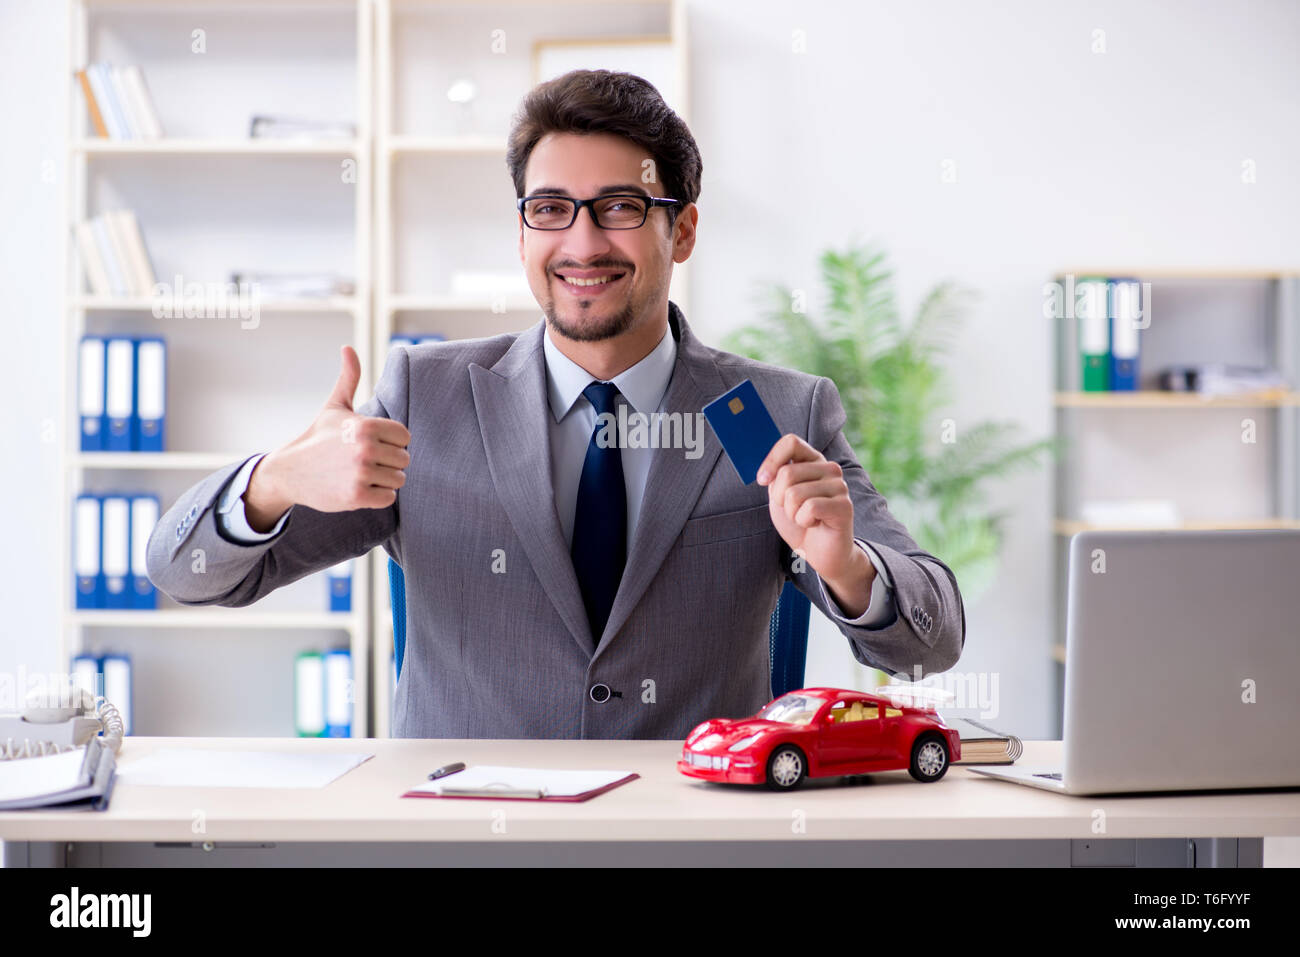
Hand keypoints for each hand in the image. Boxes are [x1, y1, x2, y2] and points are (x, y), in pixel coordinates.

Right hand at [245, 345, 410, 529]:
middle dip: (388, 462)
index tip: (372, 443)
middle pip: (404, 460)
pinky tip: (358, 487)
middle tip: (363, 461)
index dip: (392, 442)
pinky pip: (388, 498)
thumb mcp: (335, 406)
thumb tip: (347, 348)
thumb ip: (349, 378)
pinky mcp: (356, 496)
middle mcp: (365, 448)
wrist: (290, 471)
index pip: (405, 437)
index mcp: (366, 425)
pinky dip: (377, 496)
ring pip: (398, 480)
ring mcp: (361, 473)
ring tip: (360, 473)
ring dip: (383, 480)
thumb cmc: (318, 438)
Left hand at [757, 434, 873, 614]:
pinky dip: (803, 521)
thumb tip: (766, 468)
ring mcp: (839, 486)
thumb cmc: (799, 522)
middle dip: (779, 498)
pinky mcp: (844, 506)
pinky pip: (809, 508)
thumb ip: (774, 477)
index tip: (762, 480)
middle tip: (792, 510)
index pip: (791, 442)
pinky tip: (815, 524)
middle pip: (787, 472)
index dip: (771, 459)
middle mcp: (829, 468)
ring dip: (792, 513)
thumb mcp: (779, 496)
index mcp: (813, 460)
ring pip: (795, 494)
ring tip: (805, 518)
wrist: (819, 553)